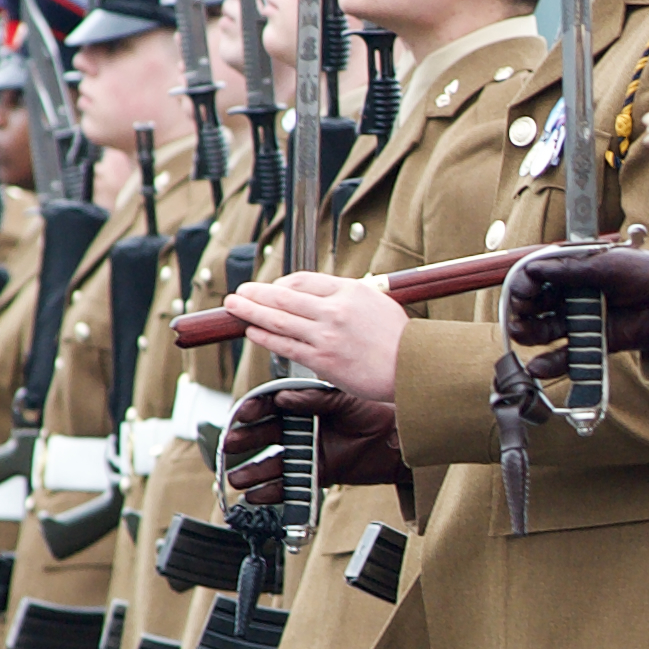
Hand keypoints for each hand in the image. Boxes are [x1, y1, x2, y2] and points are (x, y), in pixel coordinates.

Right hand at [223, 379, 404, 491]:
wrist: (399, 442)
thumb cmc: (376, 413)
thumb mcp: (344, 400)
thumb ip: (314, 399)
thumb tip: (284, 399)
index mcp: (306, 405)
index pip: (272, 406)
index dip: (255, 410)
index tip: (243, 415)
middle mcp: (303, 428)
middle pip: (267, 435)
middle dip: (247, 441)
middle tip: (231, 446)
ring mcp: (308, 453)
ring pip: (274, 463)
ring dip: (254, 471)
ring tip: (237, 479)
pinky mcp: (317, 475)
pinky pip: (291, 485)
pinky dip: (273, 492)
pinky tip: (257, 496)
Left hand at [226, 270, 407, 403]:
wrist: (414, 368)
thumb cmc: (400, 340)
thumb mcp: (377, 303)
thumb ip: (346, 298)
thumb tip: (316, 300)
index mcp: (350, 291)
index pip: (302, 280)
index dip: (279, 284)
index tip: (269, 289)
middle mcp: (335, 310)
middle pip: (283, 296)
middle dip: (254, 294)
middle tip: (237, 292)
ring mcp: (327, 335)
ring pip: (278, 319)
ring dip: (250, 312)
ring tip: (234, 307)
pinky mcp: (323, 360)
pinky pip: (285, 345)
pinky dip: (265, 337)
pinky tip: (253, 332)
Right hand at [504, 239, 648, 363]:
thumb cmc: (643, 272)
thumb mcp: (607, 264)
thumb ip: (571, 270)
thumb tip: (535, 268)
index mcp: (572, 273)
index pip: (538, 278)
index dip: (526, 284)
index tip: (523, 290)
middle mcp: (572, 298)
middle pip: (537, 306)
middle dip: (525, 310)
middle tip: (522, 311)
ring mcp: (581, 322)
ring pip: (546, 331)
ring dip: (530, 334)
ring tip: (521, 334)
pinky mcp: (593, 345)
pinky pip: (567, 357)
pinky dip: (551, 363)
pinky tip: (536, 367)